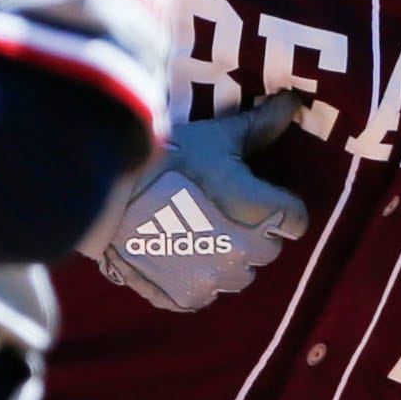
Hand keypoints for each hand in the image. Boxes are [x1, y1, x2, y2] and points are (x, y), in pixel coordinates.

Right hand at [87, 92, 309, 312]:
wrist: (104, 191)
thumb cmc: (164, 158)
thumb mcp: (214, 138)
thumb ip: (259, 126)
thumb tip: (292, 102)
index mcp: (257, 211)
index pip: (296, 220)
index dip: (280, 207)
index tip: (258, 197)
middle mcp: (242, 251)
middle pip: (268, 249)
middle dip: (252, 232)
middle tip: (218, 209)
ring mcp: (213, 279)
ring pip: (239, 274)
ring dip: (226, 258)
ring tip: (195, 231)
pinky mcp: (185, 297)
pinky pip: (207, 294)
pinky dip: (196, 278)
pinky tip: (176, 252)